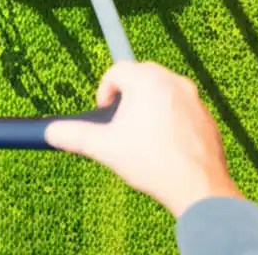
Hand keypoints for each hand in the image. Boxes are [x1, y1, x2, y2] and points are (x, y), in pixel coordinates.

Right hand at [46, 61, 241, 216]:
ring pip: (163, 91)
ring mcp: (193, 98)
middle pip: (142, 75)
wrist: (198, 187)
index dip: (104, 89)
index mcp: (147, 82)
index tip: (104, 110)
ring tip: (142, 136)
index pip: (117, 70)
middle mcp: (173, 82)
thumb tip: (52, 131)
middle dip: (127, 95)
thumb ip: (75, 136)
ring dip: (149, 105)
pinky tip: (165, 145)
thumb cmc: (153, 163)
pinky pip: (182, 107)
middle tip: (120, 122)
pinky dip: (171, 118)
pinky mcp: (206, 115)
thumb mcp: (105, 148)